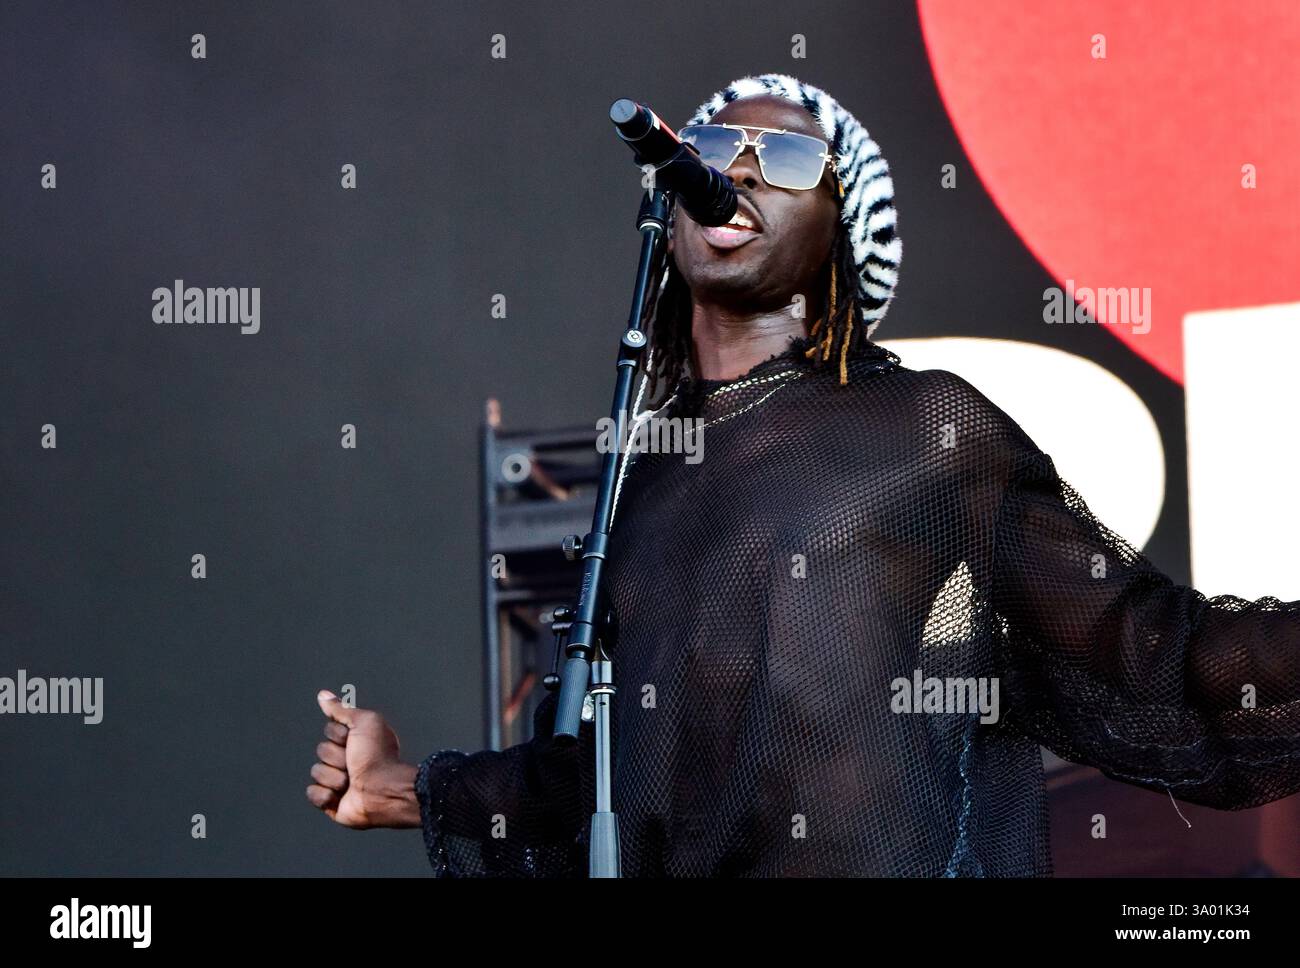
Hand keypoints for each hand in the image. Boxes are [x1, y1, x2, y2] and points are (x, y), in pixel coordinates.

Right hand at [306, 690, 419, 828]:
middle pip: (321, 751)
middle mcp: (347, 760)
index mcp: (355, 741)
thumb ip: (342, 710)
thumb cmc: (378, 755)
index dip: (340, 736)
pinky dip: (325, 795)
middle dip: (337, 757)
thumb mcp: (364, 722)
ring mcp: (339, 782)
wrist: (382, 789)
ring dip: (335, 777)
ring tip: (353, 781)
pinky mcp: (332, 803)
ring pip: (317, 772)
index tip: (356, 740)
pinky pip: (312, 794)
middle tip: (355, 763)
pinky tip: (341, 796)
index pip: (329, 731)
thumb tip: (323, 695)